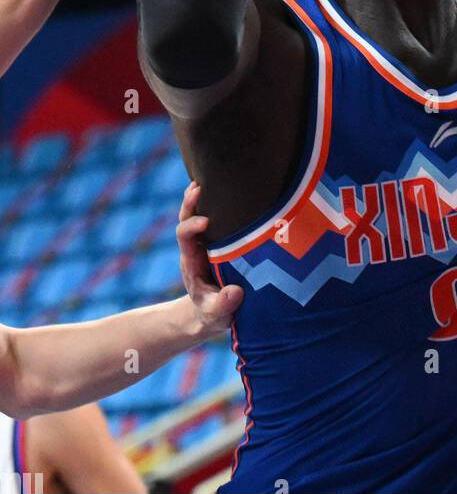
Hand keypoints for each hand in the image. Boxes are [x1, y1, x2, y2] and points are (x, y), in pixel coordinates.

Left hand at [176, 182, 242, 335]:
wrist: (211, 313)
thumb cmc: (214, 314)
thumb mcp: (217, 316)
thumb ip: (223, 307)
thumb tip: (234, 292)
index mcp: (191, 261)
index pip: (184, 236)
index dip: (191, 226)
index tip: (205, 222)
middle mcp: (195, 247)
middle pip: (186, 218)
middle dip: (190, 203)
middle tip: (199, 186)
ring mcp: (205, 242)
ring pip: (197, 213)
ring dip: (200, 197)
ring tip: (207, 177)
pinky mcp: (217, 240)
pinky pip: (212, 216)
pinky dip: (214, 201)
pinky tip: (226, 186)